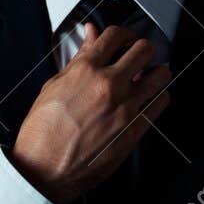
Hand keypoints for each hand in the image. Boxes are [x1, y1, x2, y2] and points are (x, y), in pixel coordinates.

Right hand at [8, 22, 172, 203]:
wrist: (43, 169)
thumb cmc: (42, 131)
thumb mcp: (54, 86)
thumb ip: (78, 59)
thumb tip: (91, 34)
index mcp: (86, 70)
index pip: (116, 35)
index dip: (123, 34)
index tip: (124, 40)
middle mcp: (108, 85)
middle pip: (144, 49)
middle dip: (142, 50)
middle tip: (138, 58)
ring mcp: (125, 107)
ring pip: (161, 75)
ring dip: (156, 72)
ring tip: (148, 78)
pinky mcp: (134, 130)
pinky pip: (160, 103)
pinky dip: (158, 97)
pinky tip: (149, 100)